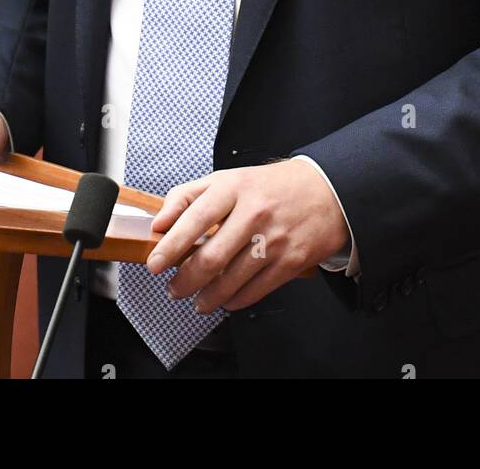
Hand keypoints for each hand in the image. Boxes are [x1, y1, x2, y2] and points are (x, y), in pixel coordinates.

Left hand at [145, 159, 348, 312]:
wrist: (325, 190)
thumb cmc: (270, 187)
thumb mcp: (228, 178)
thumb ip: (188, 195)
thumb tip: (160, 222)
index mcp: (234, 188)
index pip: (195, 218)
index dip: (170, 245)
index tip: (155, 263)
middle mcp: (254, 213)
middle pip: (211, 257)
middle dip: (185, 281)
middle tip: (174, 289)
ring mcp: (274, 239)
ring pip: (231, 280)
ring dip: (207, 298)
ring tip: (197, 300)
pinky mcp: (290, 261)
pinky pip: (255, 291)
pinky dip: (234, 301)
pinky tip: (225, 300)